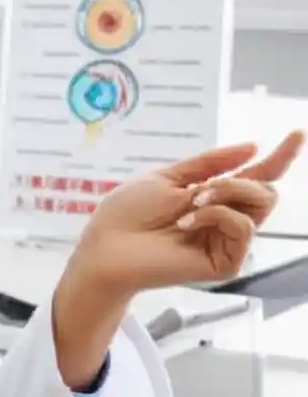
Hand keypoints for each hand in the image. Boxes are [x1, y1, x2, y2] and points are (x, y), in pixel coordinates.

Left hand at [51, 130, 303, 388]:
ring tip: (189, 205)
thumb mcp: (169, 177)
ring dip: (224, 194)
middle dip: (237, 181)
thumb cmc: (128, 213)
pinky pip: (242, 227)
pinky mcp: (226, 262)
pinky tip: (186, 224)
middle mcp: (225, 220)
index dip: (278, 157)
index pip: (254, 177)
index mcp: (212, 198)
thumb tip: (252, 147)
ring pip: (259, 205)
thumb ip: (211, 164)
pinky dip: (215, 215)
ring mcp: (227, 242)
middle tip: (200, 188)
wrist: (107, 245)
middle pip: (264, 191)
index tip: (296, 134)